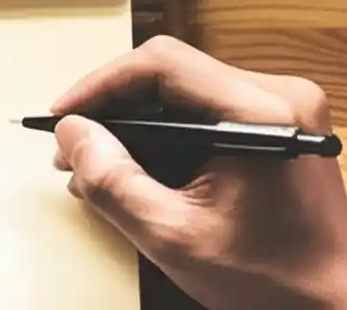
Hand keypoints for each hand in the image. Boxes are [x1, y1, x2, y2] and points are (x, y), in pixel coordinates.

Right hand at [51, 36, 346, 309]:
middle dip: (113, 110)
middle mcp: (280, 96)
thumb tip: (72, 134)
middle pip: (170, 75)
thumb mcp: (172, 236)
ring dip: (135, 125)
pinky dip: (164, 135)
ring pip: (183, 92)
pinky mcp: (278, 126)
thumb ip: (113, 181)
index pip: (162, 65)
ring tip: (98, 165)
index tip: (63, 116)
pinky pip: (204, 110)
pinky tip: (137, 169)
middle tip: (73, 150)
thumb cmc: (273, 282)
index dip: (100, 86)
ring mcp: (283, 109)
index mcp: (262, 113)